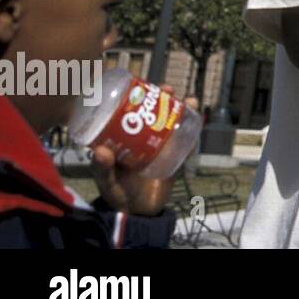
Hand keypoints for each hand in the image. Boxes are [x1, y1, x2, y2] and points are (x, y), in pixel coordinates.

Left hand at [90, 88, 192, 216]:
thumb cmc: (118, 194)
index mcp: (126, 140)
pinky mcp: (177, 156)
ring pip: (174, 122)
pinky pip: (187, 139)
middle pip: (156, 112)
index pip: (132, 112)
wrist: (139, 212)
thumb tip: (99, 150)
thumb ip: (102, 168)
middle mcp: (145, 138)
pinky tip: (198, 118)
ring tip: (187, 99)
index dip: (138, 97)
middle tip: (167, 88)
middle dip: (163, 97)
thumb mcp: (107, 181)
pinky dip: (194, 128)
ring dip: (182, 108)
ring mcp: (162, 146)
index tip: (141, 85)